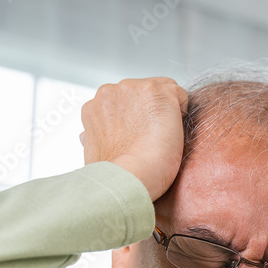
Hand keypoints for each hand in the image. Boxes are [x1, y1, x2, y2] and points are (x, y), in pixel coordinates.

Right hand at [80, 77, 188, 200]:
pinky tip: (171, 132)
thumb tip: (87, 136)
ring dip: (164, 111)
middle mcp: (110, 92)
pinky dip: (180, 112)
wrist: (129, 178)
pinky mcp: (156, 92)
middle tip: (150, 140)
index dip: (134, 120)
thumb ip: (93, 137)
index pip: (121, 103)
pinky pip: (179, 95)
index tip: (137, 138)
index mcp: (94, 107)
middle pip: (140, 94)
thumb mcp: (92, 154)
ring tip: (159, 138)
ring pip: (160, 91)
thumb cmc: (115, 175)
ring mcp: (133, 89)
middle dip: (148, 112)